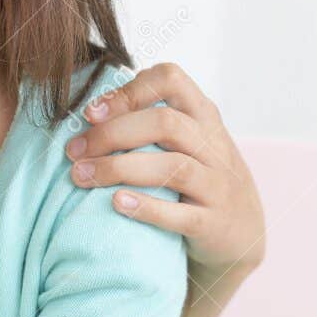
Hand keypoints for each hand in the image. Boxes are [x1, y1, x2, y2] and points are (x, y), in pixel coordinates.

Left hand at [65, 62, 264, 283]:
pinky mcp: (213, 224)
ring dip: (118, 168)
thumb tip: (89, 111)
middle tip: (73, 151)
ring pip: (172, 166)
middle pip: (165, 123)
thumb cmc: (199, 181)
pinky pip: (181, 214)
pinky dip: (147, 207)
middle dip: (112, 134)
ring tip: (81, 176)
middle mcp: (215, 146)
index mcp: (204, 118)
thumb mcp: (188, 143)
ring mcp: (218, 186)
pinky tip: (115, 203)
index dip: (129, 91)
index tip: (91, 113)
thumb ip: (152, 123)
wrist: (243, 235)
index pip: (171, 80)